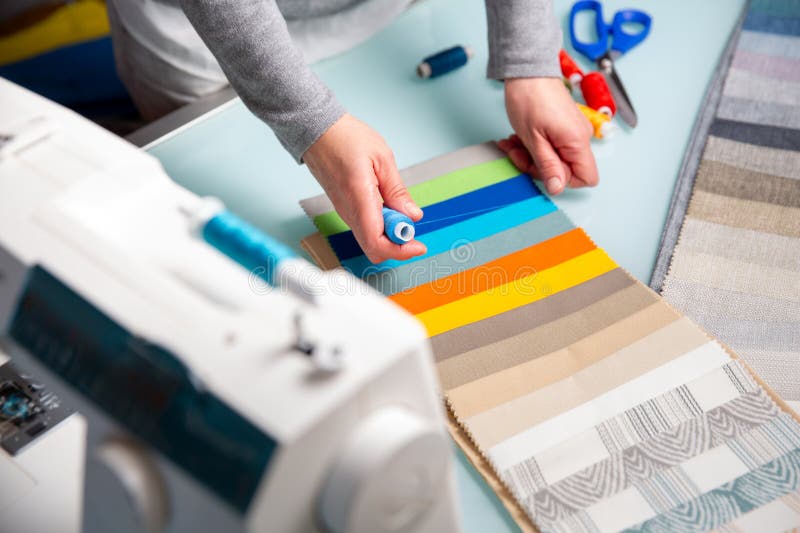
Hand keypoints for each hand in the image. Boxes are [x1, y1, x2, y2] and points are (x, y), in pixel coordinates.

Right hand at [304, 114, 425, 263]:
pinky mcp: (346, 209)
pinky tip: (389, 206)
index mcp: (359, 199)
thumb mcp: (382, 158)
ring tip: (400, 209)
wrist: (317, 131)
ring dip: (390, 233)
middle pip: (374, 249)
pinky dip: (382, 225)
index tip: (417, 245)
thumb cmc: (345, 138)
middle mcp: (349, 212)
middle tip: (410, 223)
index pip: (377, 243)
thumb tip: (412, 215)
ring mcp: (345, 213)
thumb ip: (397, 191)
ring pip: (371, 240)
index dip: (400, 251)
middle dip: (397, 244)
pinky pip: (366, 228)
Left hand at [500, 77, 598, 194]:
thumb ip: (547, 165)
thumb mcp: (533, 139)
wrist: (528, 70)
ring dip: (531, 156)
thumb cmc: (529, 98)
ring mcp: (573, 131)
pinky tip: (518, 138)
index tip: (540, 168)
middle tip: (517, 153)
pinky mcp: (564, 127)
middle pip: (565, 170)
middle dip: (537, 166)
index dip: (562, 180)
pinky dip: (535, 146)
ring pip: (555, 159)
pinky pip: (552, 146)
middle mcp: (581, 137)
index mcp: (577, 141)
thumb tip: (558, 188)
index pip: (586, 178)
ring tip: (512, 142)